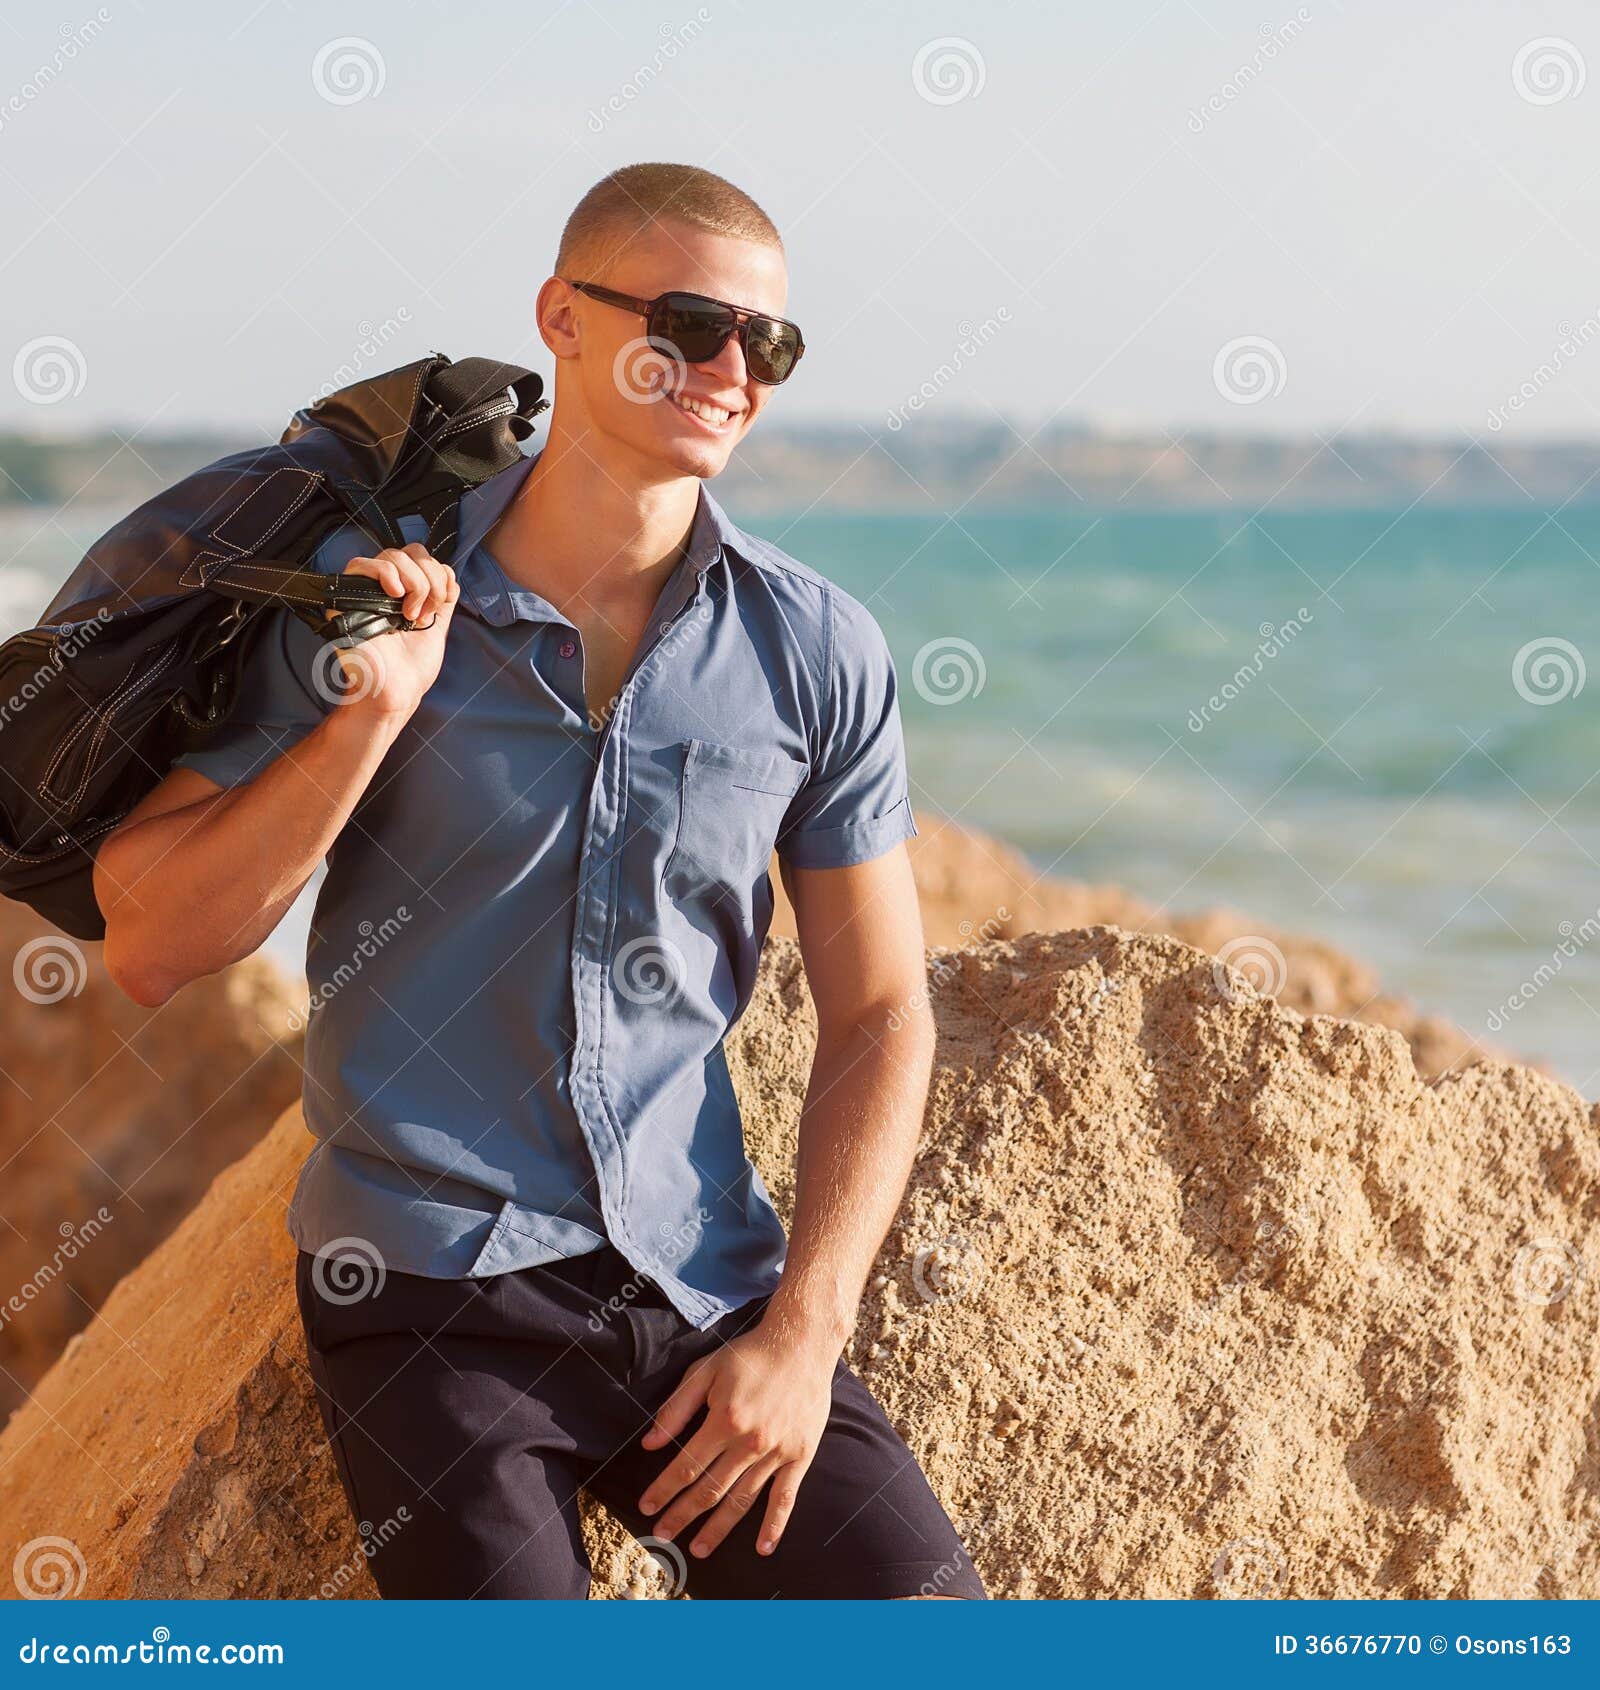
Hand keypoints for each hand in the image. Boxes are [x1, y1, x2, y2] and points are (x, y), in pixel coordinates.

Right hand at [330, 543, 458, 717]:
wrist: (397, 690)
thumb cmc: (412, 666)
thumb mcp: (437, 626)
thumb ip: (444, 598)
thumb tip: (449, 573)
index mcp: (407, 592)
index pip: (422, 557)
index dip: (437, 573)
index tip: (438, 606)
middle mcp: (386, 589)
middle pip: (410, 552)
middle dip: (429, 579)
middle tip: (425, 613)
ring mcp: (367, 592)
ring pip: (391, 555)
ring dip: (413, 582)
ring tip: (411, 614)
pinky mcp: (347, 600)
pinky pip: (360, 564)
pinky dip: (384, 573)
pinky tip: (395, 594)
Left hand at [638, 1322, 834, 1558]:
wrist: (802, 1343)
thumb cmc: (750, 1354)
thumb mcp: (706, 1369)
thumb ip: (676, 1407)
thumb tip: (649, 1443)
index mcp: (724, 1420)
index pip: (686, 1466)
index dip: (663, 1490)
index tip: (646, 1507)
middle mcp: (750, 1442)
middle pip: (710, 1489)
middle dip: (682, 1515)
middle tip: (662, 1535)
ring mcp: (777, 1452)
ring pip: (742, 1500)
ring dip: (718, 1528)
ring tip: (698, 1550)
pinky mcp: (800, 1455)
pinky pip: (785, 1497)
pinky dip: (774, 1526)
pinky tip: (762, 1548)